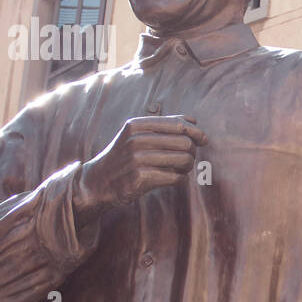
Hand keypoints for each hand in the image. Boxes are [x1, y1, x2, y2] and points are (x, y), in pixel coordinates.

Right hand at [73, 115, 207, 224]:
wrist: (98, 181)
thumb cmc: (124, 157)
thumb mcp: (136, 135)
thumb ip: (162, 126)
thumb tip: (193, 120)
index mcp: (137, 125)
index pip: (179, 124)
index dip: (196, 132)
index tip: (203, 140)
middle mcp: (137, 139)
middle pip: (185, 142)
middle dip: (193, 152)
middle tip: (188, 158)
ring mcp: (138, 158)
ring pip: (184, 160)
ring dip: (188, 166)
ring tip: (181, 168)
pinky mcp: (141, 177)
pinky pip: (176, 177)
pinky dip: (180, 179)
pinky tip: (174, 178)